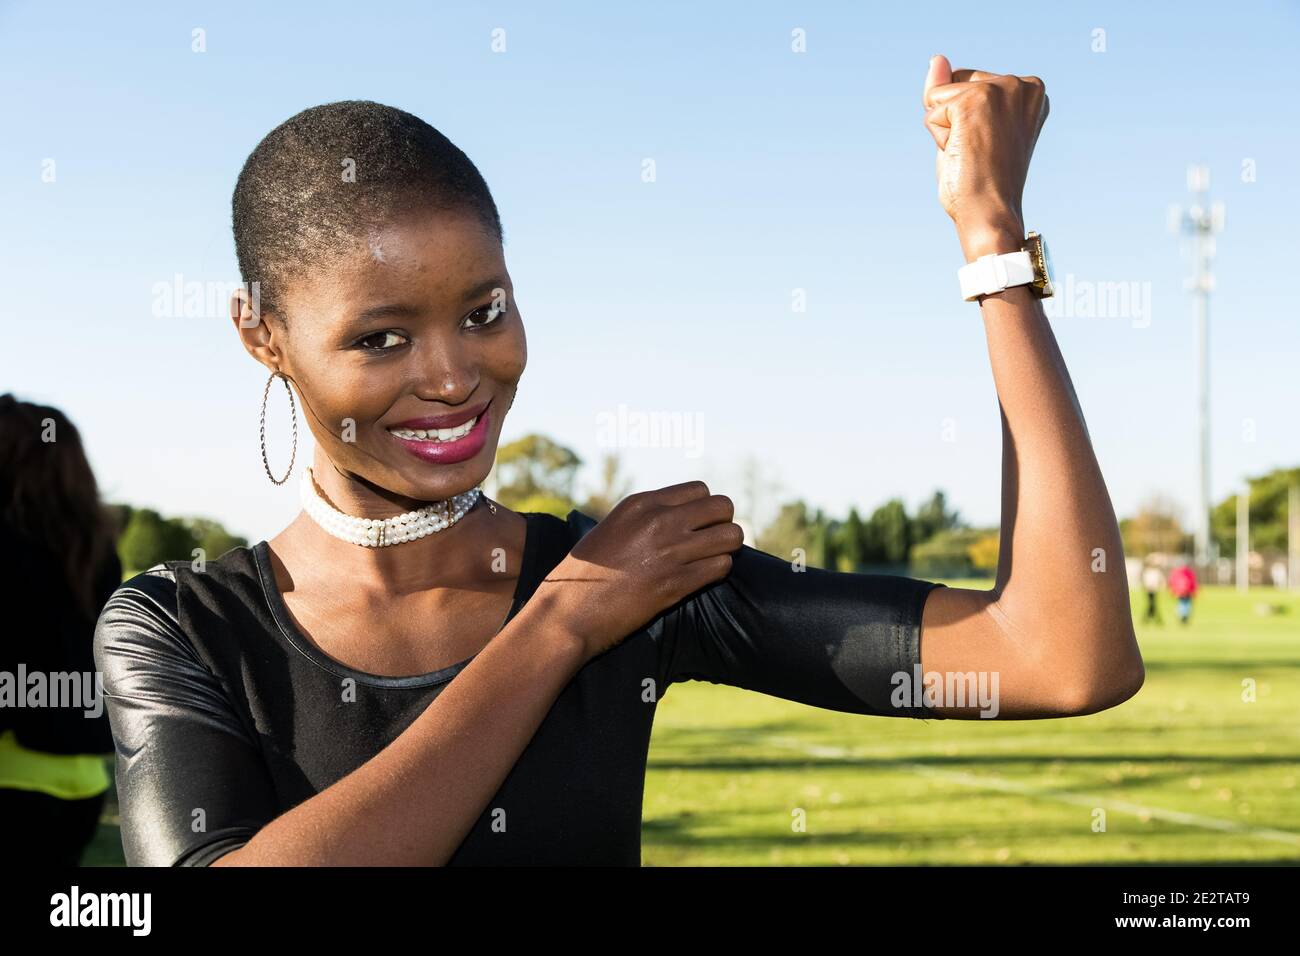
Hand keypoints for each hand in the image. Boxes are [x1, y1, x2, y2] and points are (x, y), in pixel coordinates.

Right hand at [539, 481, 742, 662]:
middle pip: (722, 507)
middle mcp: (658, 521)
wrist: (567, 612)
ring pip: (730, 537)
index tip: (699, 526)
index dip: (705, 509)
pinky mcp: (675, 584)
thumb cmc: (583, 574)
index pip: (700, 490)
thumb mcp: (611, 529)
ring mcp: (669, 552)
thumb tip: (675, 518)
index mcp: (641, 504)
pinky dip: (718, 572)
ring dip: (725, 549)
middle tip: (710, 543)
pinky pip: (721, 567)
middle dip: (722, 525)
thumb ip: (644, 519)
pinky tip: (701, 579)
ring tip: (709, 561)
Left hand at [922, 54, 1049, 258]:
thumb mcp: (968, 129)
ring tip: (971, 153)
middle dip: (953, 120)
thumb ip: (953, 90)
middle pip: (955, 84)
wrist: (989, 212)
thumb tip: (936, 59)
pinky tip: (963, 152)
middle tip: (977, 152)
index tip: (989, 146)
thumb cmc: (982, 181)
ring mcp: (999, 88)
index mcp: (1029, 90)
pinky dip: (938, 136)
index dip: (966, 121)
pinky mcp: (975, 99)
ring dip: (945, 129)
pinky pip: (932, 109)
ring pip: (941, 95)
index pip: (971, 84)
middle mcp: (1020, 84)